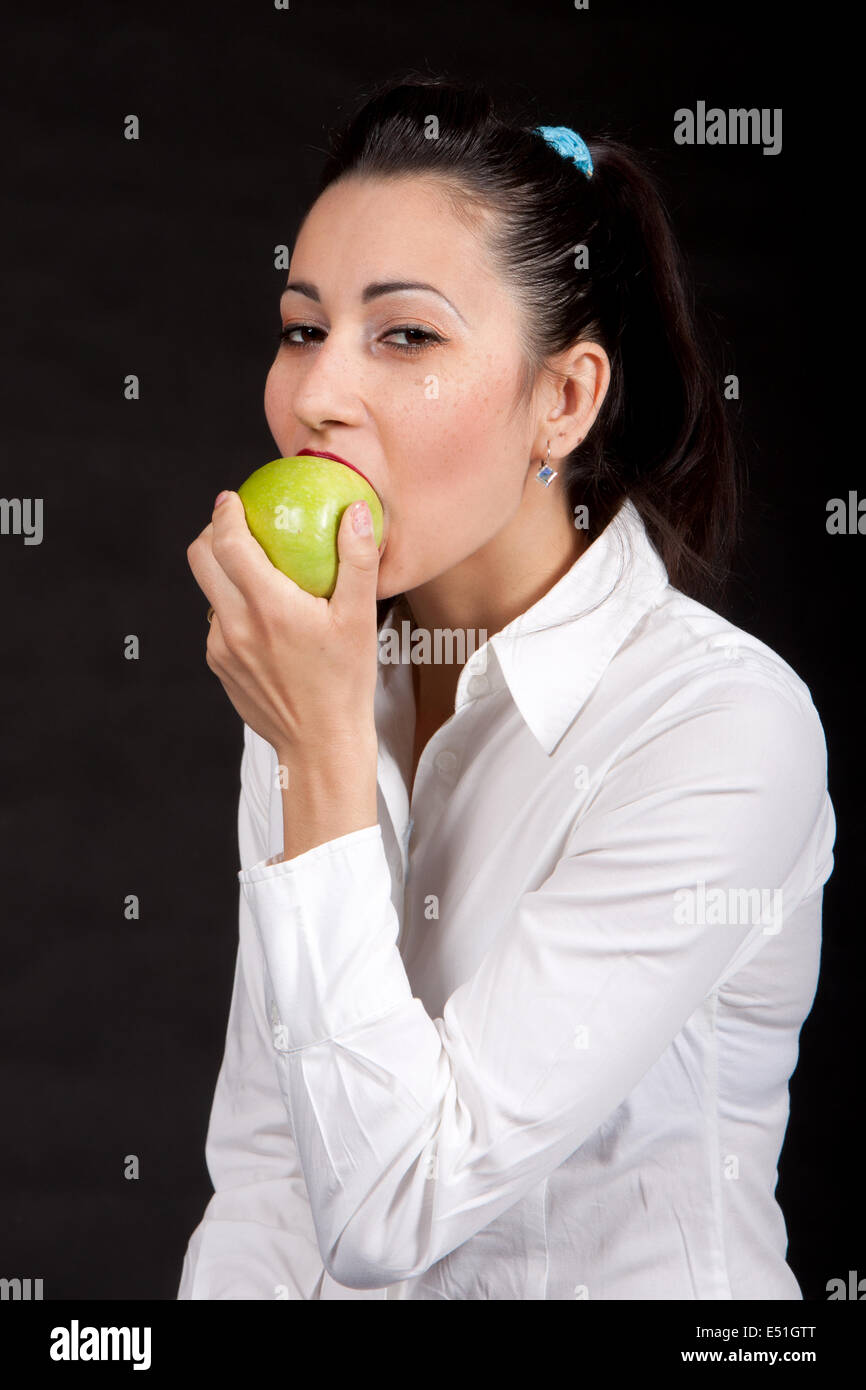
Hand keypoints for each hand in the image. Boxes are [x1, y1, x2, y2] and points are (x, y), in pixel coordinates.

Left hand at [186, 491, 382, 766]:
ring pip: (209, 594)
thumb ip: (357, 561)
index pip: (228, 543)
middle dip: (210, 534)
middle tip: (233, 526)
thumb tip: (357, 511)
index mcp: (270, 607)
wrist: (320, 745)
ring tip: (255, 575)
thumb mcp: (360, 620)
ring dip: (224, 576)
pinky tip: (262, 620)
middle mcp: (236, 625)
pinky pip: (217, 625)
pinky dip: (233, 611)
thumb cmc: (345, 683)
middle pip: (200, 560)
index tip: (232, 499)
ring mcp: (221, 648)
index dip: (225, 513)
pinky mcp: (219, 666)